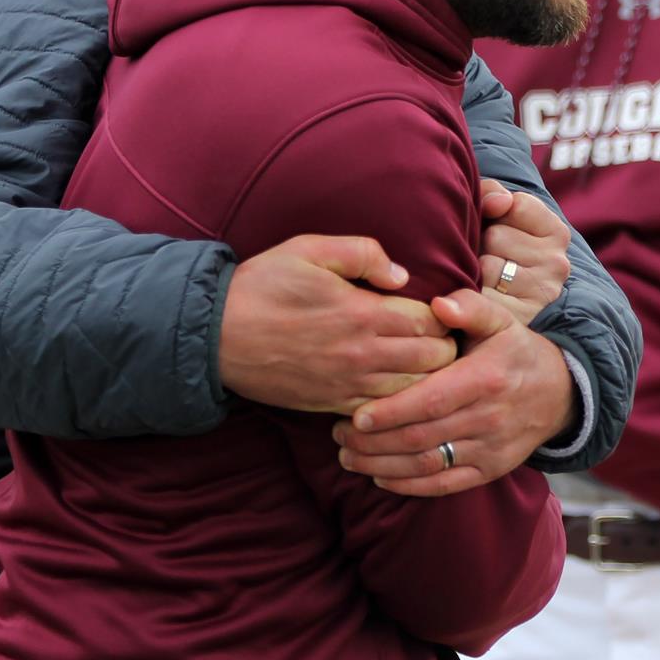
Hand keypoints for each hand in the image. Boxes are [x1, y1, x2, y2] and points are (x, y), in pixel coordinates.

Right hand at [218, 235, 456, 414]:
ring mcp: (349, 385)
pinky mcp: (333, 405)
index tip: (440, 308)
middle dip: (444, 346)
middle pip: (435, 360)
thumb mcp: (309, 249)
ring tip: (422, 360)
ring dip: (426, 376)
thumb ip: (363, 252)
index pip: (433, 322)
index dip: (445, 315)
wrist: (215, 335)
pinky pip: (384, 411)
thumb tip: (402, 275)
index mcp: (362, 312)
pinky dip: (398, 401)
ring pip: (415, 391)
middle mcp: (362, 354)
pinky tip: (394, 384)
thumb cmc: (262, 285)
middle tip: (437, 334)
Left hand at [334, 288, 576, 496]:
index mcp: (485, 379)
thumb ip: (468, 307)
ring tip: (347, 456)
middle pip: (422, 436)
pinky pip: (445, 485)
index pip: (432, 400)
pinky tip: (379, 476)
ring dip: (382, 464)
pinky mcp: (490, 470)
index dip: (392, 411)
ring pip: (428, 464)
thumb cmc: (514, 351)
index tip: (356, 415)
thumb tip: (438, 304)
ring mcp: (490, 449)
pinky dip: (409, 485)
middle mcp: (488, 418)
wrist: (559, 393)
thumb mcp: (499, 320)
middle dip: (374, 440)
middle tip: (338, 434)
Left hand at [476, 179, 572, 324]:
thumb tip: (499, 202)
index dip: (493, 212)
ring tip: (482, 277)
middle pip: (497, 236)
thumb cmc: (495, 254)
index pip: (515, 204)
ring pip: (487, 266)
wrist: (503, 325)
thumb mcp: (499, 218)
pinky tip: (478, 296)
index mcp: (556, 233)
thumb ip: (492, 193)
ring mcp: (542, 293)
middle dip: (482, 244)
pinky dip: (470, 294)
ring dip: (475, 270)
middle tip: (485, 257)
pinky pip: (480, 296)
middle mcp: (557, 264)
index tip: (492, 224)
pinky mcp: (520, 318)